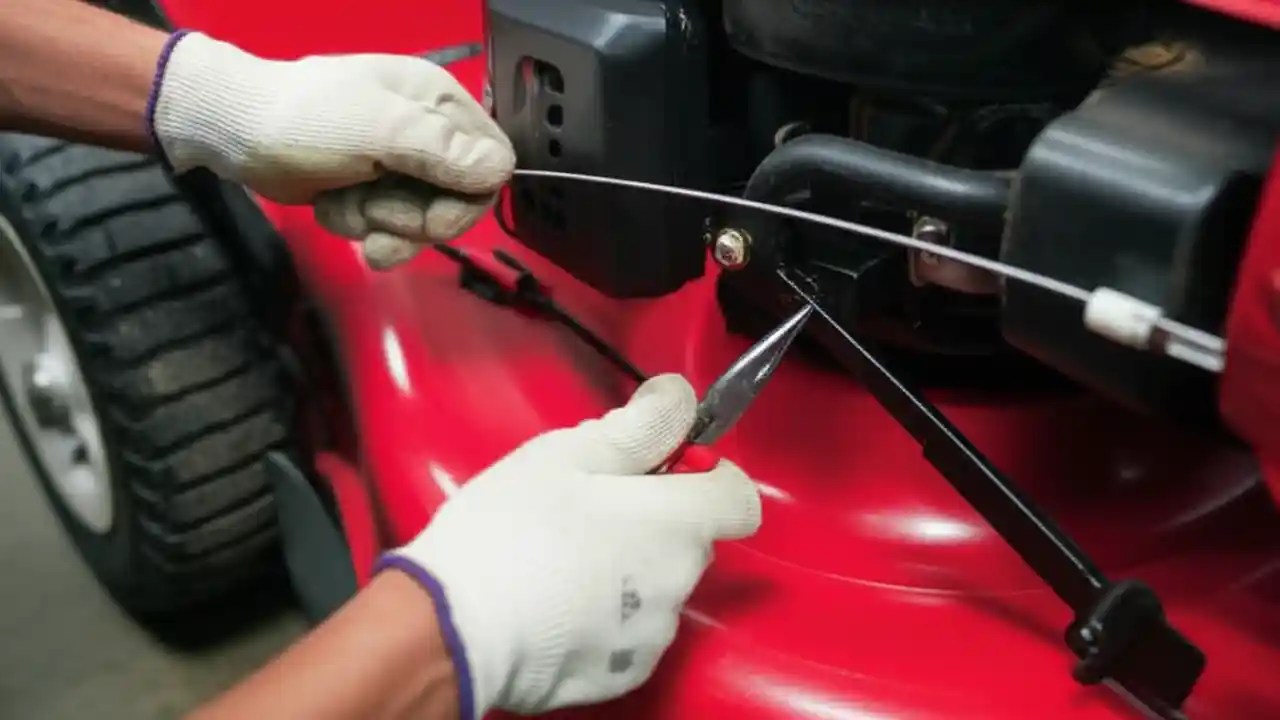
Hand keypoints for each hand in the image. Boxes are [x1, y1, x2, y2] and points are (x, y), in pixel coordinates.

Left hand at [148, 32, 514, 269]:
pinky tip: (333, 207)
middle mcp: (428, 131)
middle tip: (377, 212)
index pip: (493, 161)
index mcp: (439, 102)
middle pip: (460, 200)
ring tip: (344, 204)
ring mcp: (400, 163)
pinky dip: (360, 225)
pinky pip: (390, 227)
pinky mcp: (374, 189)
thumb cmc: (305, 121)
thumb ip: (440, 149)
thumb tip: (499, 174)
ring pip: (424, 220)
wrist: (233, 133)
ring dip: (380, 224)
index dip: (468, 198)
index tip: (432, 215)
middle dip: (415, 218)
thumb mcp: (377, 129)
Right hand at [377, 374, 761, 718]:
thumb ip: (637, 428)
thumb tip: (678, 401)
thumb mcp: (566, 455)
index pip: (738, 497)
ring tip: (564, 561)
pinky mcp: (626, 673)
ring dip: (633, 570)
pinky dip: (609, 617)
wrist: (457, 628)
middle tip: (592, 510)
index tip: (664, 468)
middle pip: (693, 540)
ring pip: (661, 586)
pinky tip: (558, 606)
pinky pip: (634, 632)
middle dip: (657, 521)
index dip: (707, 477)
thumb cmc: (510, 531)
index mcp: (676, 521)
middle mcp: (680, 581)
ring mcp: (655, 634)